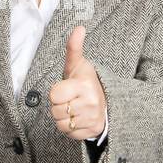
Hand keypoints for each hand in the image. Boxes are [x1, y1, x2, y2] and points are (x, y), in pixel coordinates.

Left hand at [49, 25, 107, 140]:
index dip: (56, 93)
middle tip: (70, 100)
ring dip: (63, 118)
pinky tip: (78, 119)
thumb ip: (74, 47)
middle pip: (55, 111)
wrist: (108, 102)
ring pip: (61, 124)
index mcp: (84, 86)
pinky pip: (69, 134)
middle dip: (59, 106)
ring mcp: (91, 119)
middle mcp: (90, 103)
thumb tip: (79, 28)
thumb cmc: (87, 82)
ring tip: (74, 109)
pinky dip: (70, 129)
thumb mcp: (78, 64)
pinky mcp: (92, 131)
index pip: (54, 95)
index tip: (66, 89)